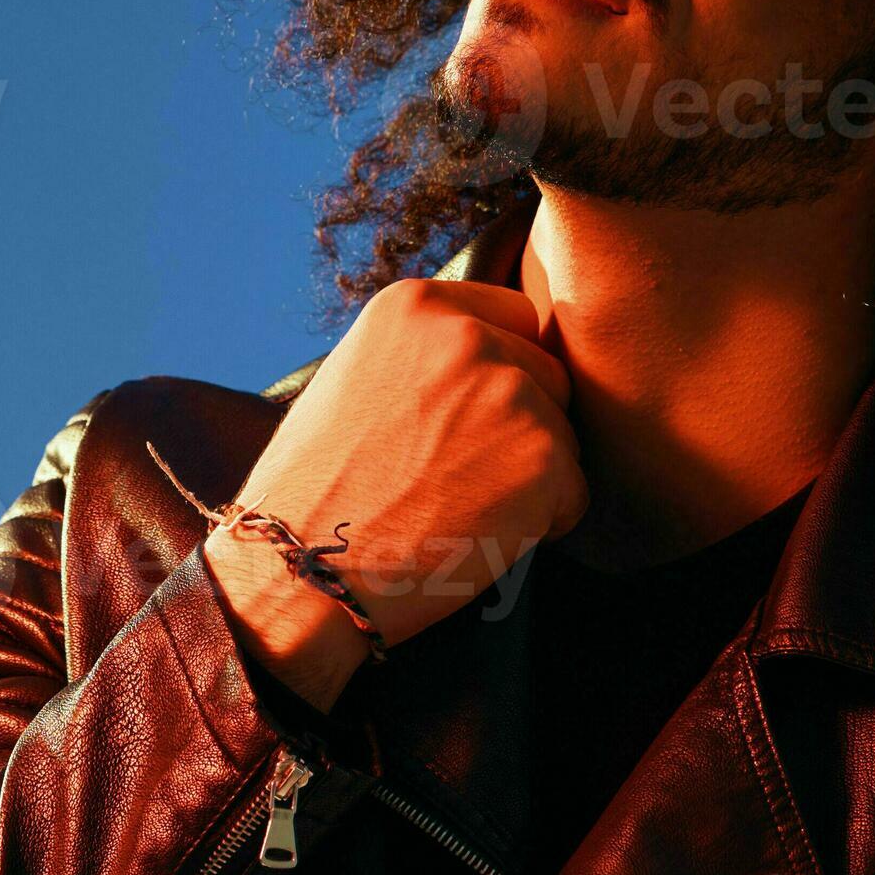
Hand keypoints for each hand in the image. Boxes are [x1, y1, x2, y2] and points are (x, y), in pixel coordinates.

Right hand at [205, 280, 585, 712]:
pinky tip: (475, 535)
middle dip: (521, 425)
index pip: (514, 318)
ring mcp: (510, 393)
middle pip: (546, 375)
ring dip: (531, 476)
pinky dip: (541, 524)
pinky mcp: (543, 458)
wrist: (301, 569)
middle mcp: (468, 335)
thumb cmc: (316, 489)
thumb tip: (483, 359)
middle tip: (455, 477)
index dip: (498, 376)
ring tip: (456, 508)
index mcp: (415, 306)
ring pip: (564, 436)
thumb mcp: (354, 380)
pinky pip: (573, 494)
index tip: (462, 421)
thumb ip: (422, 355)